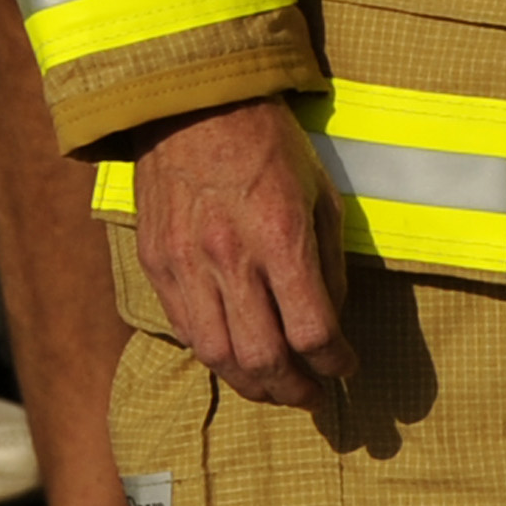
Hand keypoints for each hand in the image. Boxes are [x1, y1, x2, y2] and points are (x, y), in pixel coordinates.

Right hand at [132, 98, 353, 407]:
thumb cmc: (270, 145)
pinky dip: (213, 354)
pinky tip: (234, 358)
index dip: (335, 361)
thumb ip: (326, 260)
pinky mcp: (157, 266)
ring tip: (276, 389)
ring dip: (251, 384)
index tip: (348, 369)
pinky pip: (185, 329)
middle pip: (262, 357)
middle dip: (293, 389)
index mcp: (281, 240)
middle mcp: (230, 262)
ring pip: (217, 355)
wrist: (194, 108)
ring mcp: (186, 267)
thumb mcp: (320, 194)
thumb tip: (332, 316)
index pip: (312, 329)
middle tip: (313, 398)